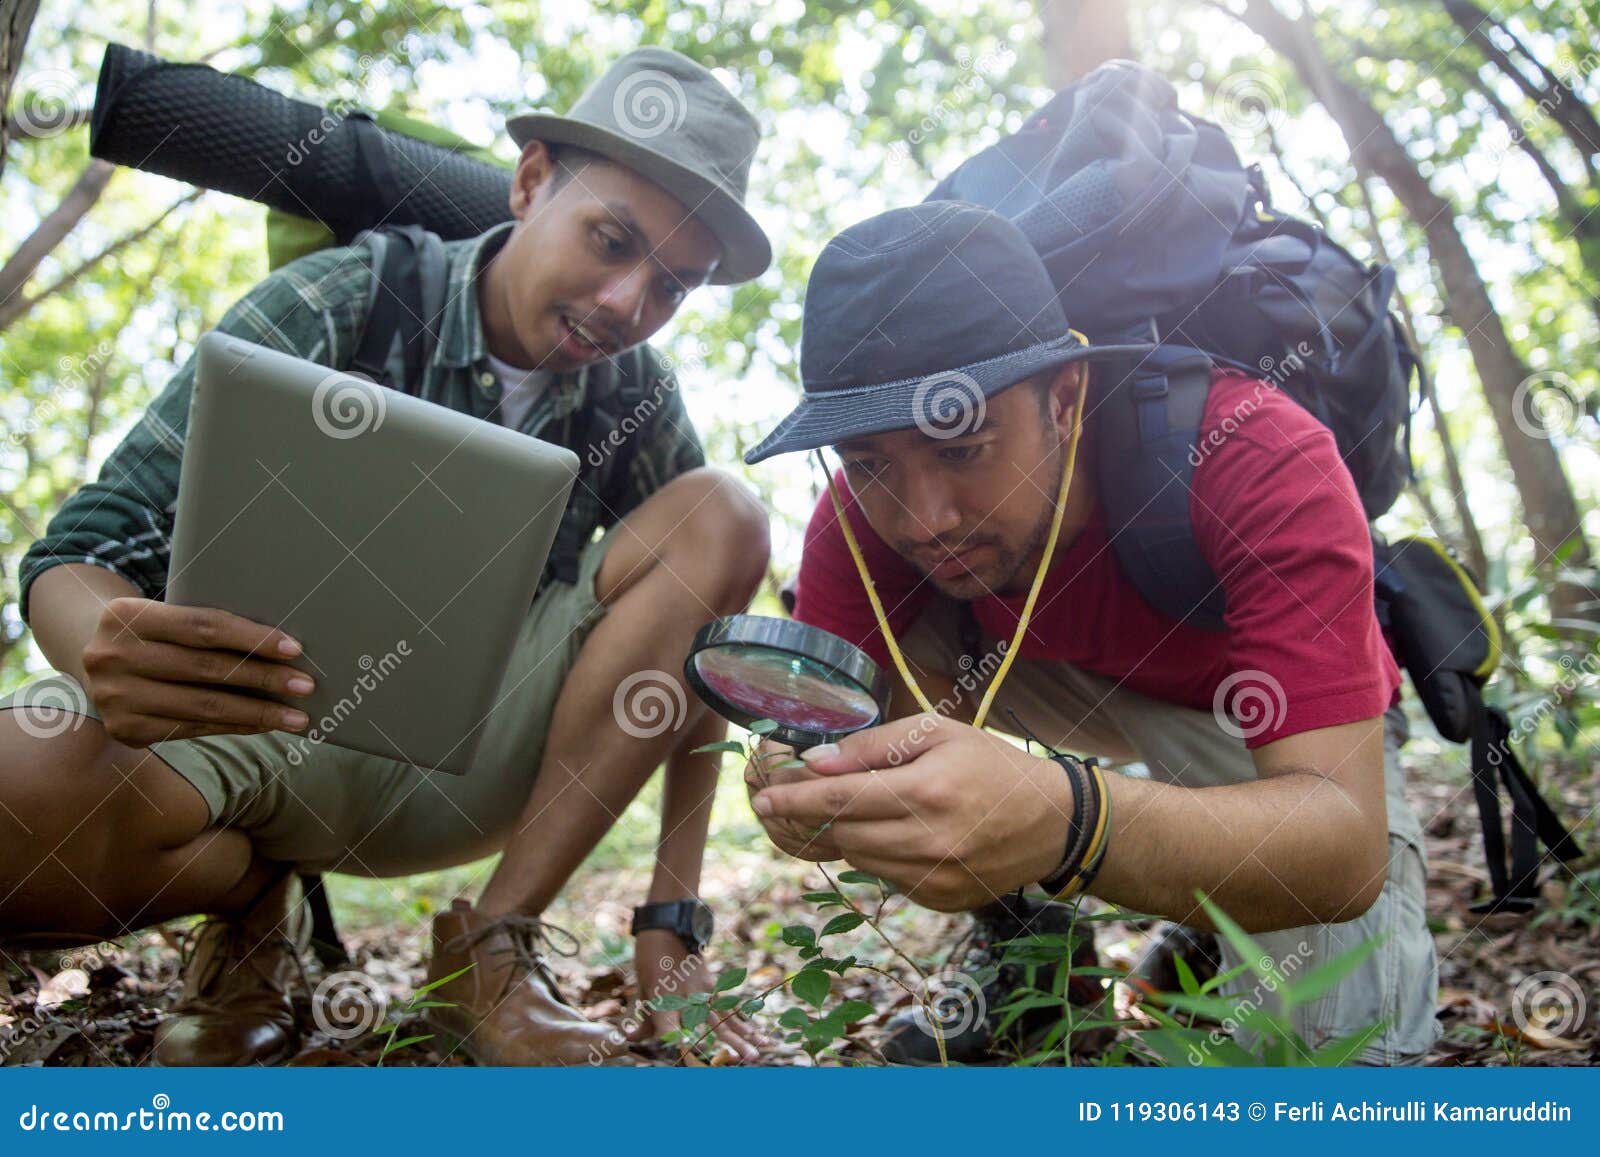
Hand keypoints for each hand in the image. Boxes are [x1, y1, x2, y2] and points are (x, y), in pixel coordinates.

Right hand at [81, 597, 314, 746]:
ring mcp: (115, 697)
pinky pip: (193, 729)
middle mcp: (112, 657)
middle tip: (306, 686)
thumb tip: (283, 648)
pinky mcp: (125, 729)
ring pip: (203, 706)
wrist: (95, 657)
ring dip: (258, 713)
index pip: (203, 627)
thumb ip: (207, 626)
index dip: (252, 638)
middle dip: (264, 679)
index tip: (294, 649)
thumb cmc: (154, 632)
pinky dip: (234, 727)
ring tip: (296, 716)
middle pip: (207, 669)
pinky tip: (263, 724)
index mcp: (127, 616)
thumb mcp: (167, 615)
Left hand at [630, 929, 767, 1062]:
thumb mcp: (642, 988)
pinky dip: (744, 1022)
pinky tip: (758, 1033)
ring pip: (724, 1020)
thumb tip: (631, 1040)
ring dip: (742, 1039)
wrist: (669, 925)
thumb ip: (644, 1019)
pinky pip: (729, 1008)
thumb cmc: (649, 958)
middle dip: (722, 1049)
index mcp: (662, 999)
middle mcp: (684, 997)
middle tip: (738, 1062)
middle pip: (705, 1028)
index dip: (675, 1044)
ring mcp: (702, 991)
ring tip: (756, 1055)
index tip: (683, 1059)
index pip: (668, 1029)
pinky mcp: (712, 985)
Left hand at [751, 714, 1074, 911]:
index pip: (838, 800)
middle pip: (841, 833)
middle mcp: (928, 841)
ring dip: (847, 835)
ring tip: (868, 809)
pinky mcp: (939, 900)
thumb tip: (816, 761)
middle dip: (816, 815)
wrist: (1051, 822)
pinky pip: (885, 877)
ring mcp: (934, 878)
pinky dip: (879, 855)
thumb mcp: (937, 733)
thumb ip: (873, 746)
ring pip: (858, 859)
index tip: (761, 795)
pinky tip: (902, 834)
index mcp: (926, 792)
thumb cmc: (990, 764)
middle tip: (804, 797)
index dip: (793, 799)